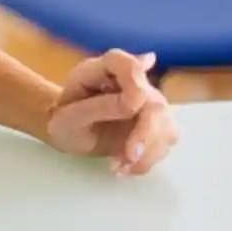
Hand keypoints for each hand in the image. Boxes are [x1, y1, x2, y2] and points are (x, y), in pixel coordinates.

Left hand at [46, 49, 177, 175]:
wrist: (71, 133)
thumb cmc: (65, 120)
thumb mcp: (70, 116)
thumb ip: (99, 106)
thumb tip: (137, 96)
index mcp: (104, 69)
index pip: (127, 63)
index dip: (136, 80)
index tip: (132, 105)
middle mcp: (133, 82)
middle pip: (155, 103)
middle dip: (146, 134)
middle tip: (129, 156)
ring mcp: (149, 102)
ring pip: (166, 126)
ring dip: (146, 153)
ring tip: (117, 166)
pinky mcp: (158, 124)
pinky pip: (164, 143)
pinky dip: (146, 160)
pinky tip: (124, 167)